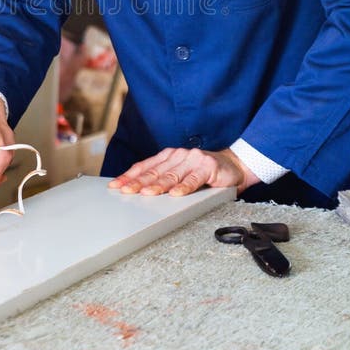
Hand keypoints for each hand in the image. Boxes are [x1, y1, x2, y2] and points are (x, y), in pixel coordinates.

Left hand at [107, 147, 258, 196]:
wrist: (234, 166)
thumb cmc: (204, 172)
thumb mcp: (181, 173)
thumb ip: (164, 178)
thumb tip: (139, 191)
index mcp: (170, 156)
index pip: (146, 166)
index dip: (130, 175)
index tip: (116, 185)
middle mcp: (179, 155)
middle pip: (155, 171)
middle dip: (138, 182)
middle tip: (125, 191)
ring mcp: (193, 159)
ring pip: (172, 175)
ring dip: (158, 185)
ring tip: (146, 193)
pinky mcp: (208, 166)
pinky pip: (193, 179)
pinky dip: (183, 187)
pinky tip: (175, 194)